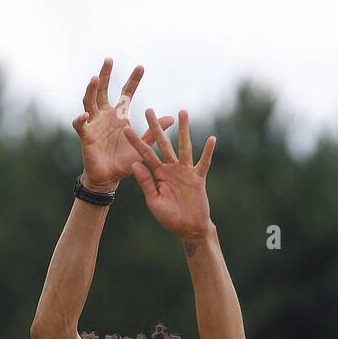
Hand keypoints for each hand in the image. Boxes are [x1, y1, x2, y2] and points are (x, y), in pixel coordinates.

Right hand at [72, 58, 174, 189]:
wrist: (108, 178)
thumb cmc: (123, 162)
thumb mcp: (141, 145)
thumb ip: (153, 132)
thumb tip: (171, 118)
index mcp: (119, 115)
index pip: (126, 93)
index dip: (133, 80)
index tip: (141, 67)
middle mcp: (105, 115)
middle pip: (103, 89)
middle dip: (105, 75)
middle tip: (109, 60)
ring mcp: (94, 123)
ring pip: (89, 101)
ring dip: (91, 90)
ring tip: (93, 79)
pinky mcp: (85, 136)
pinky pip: (81, 125)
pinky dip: (81, 119)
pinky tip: (85, 115)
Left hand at [124, 109, 214, 238]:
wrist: (189, 229)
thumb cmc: (170, 218)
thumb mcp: (154, 201)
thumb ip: (146, 183)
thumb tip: (135, 164)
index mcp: (158, 174)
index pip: (145, 154)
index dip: (136, 142)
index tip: (125, 129)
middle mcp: (171, 169)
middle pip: (163, 144)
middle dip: (156, 128)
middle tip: (148, 110)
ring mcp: (185, 171)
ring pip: (184, 146)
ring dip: (184, 130)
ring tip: (182, 111)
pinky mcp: (198, 177)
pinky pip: (203, 163)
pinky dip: (208, 152)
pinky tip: (212, 139)